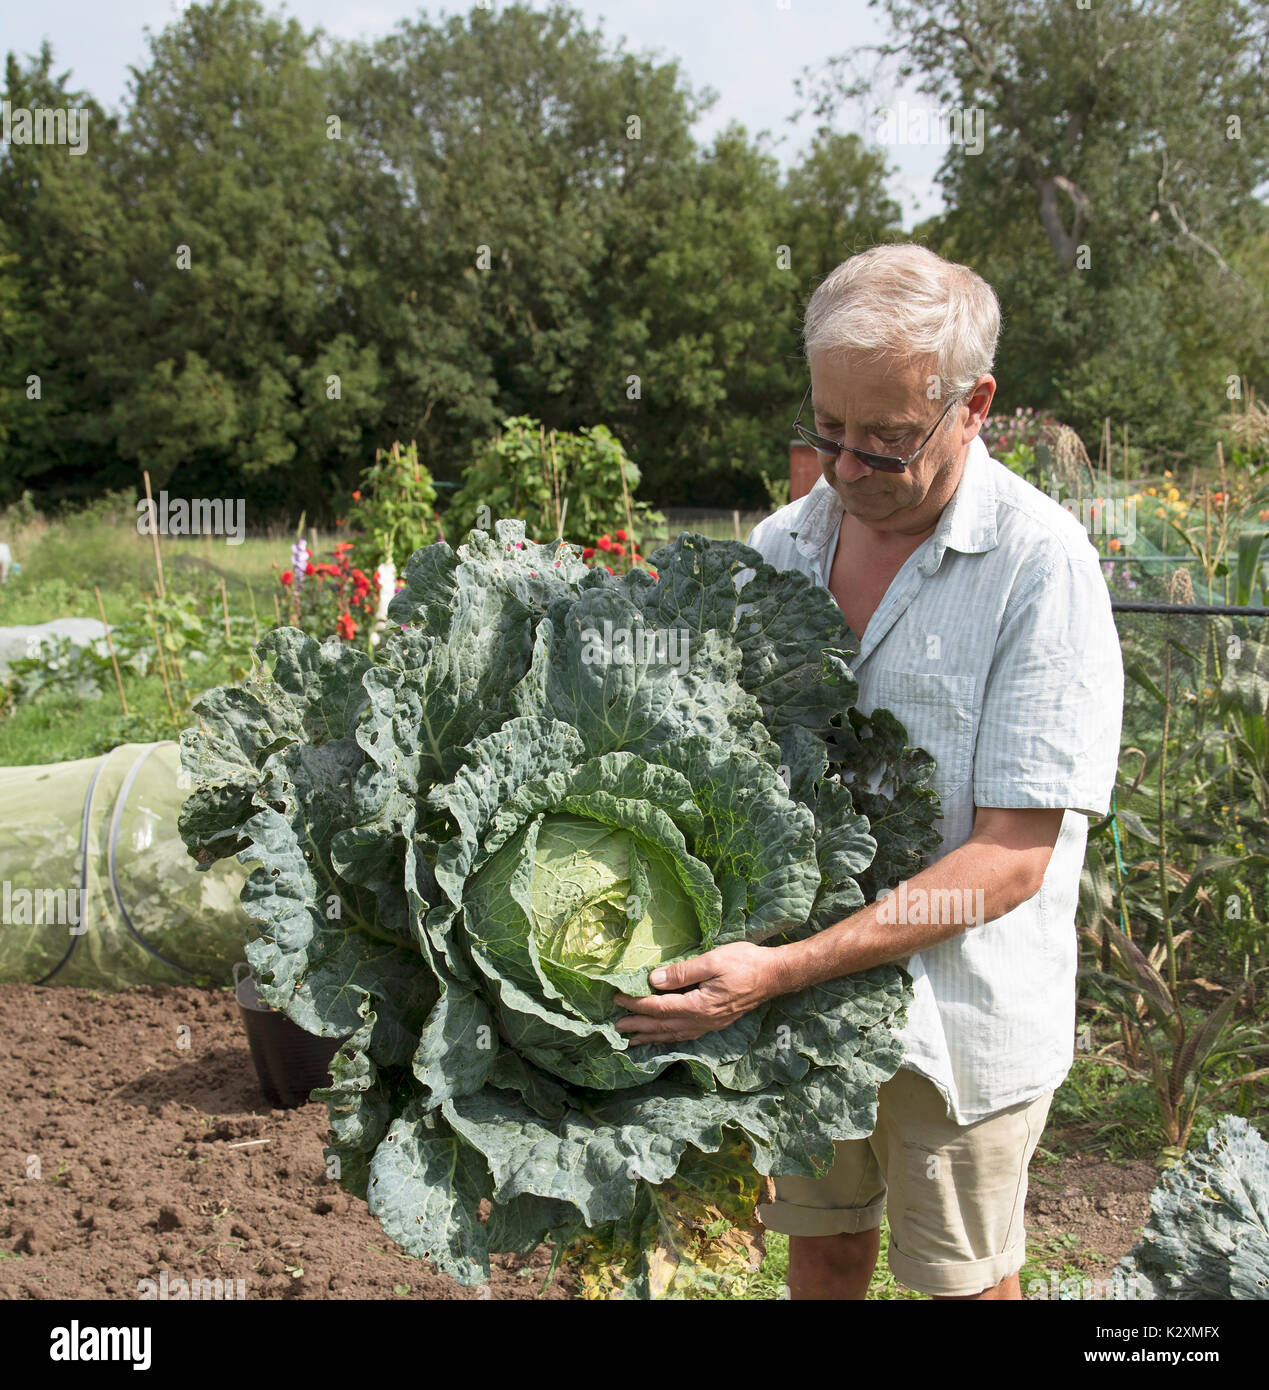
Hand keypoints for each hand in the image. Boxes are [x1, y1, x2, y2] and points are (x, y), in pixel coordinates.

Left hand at [612, 941, 783, 1044]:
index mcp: (699, 1005)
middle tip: (615, 1026)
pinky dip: (669, 1038)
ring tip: (631, 1040)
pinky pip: (685, 1035)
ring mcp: (709, 1025)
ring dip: (650, 1037)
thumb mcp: (712, 960)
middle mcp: (702, 1021)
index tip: (617, 998)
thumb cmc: (745, 963)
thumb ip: (682, 972)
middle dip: (637, 1026)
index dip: (636, 1004)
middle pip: (663, 1026)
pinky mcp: (715, 1024)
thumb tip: (653, 980)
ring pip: (673, 1035)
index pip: (659, 1007)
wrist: (774, 975)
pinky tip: (663, 1037)